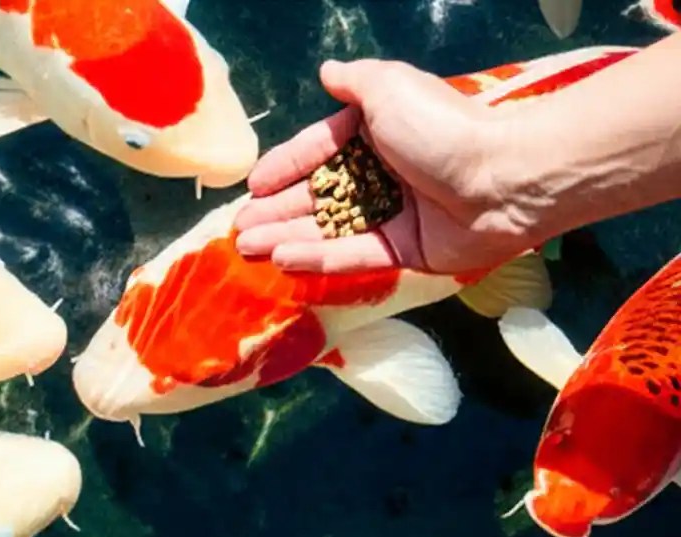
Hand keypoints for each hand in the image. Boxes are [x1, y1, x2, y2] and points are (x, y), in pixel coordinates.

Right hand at [235, 59, 540, 274]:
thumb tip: (327, 71)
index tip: (252, 186)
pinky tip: (283, 260)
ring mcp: (393, 215)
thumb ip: (354, 82)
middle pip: (318, 195)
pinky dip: (318, 257)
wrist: (503, 177)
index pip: (318, 150)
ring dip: (286, 237)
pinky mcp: (405, 251)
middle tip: (238, 228)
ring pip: (328, 228)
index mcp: (376, 132)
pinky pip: (354, 254)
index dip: (284, 167)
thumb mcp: (390, 88)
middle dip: (275, 211)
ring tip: (247, 248)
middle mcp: (382, 173)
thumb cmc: (442, 127)